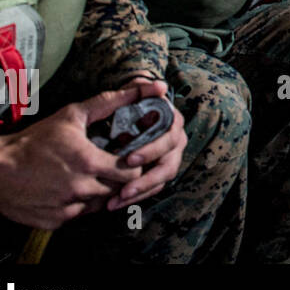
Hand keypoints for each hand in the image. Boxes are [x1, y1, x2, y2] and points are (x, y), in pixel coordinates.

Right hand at [0, 86, 149, 229]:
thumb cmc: (35, 140)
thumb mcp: (72, 115)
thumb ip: (113, 101)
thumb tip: (152, 87)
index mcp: (89, 163)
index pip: (132, 173)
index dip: (134, 166)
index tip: (128, 158)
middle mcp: (81, 189)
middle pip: (119, 190)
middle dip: (120, 179)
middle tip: (112, 168)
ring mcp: (69, 208)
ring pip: (102, 204)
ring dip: (102, 192)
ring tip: (91, 176)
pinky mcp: (56, 222)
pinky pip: (81, 214)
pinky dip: (81, 204)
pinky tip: (72, 189)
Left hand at [108, 78, 186, 210]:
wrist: (123, 114)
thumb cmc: (128, 104)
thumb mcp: (129, 94)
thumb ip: (140, 89)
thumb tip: (160, 86)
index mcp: (172, 122)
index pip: (170, 138)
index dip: (153, 150)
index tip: (129, 159)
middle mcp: (175, 141)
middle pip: (169, 164)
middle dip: (146, 179)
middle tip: (124, 189)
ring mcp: (169, 158)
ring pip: (161, 180)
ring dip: (141, 192)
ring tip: (117, 201)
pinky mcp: (158, 172)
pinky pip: (152, 189)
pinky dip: (136, 197)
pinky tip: (114, 203)